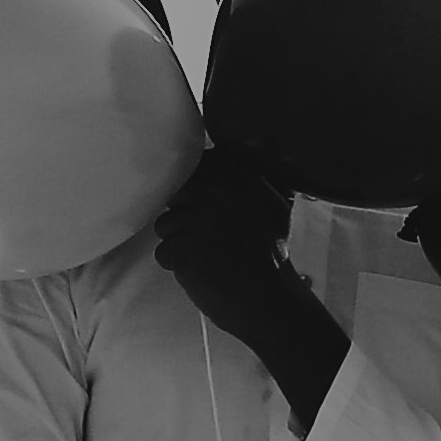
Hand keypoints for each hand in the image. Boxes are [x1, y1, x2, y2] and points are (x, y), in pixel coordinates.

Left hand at [151, 149, 299, 337]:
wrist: (270, 301)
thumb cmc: (271, 255)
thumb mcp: (276, 204)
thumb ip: (261, 171)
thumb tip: (256, 138)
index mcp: (238, 175)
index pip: (198, 166)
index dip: (197, 189)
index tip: (207, 206)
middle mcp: (216, 190)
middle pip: (178, 195)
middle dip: (187, 217)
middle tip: (209, 238)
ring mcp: (196, 218)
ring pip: (166, 224)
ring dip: (180, 242)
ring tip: (208, 257)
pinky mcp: (182, 248)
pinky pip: (163, 252)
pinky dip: (177, 265)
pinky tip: (201, 271)